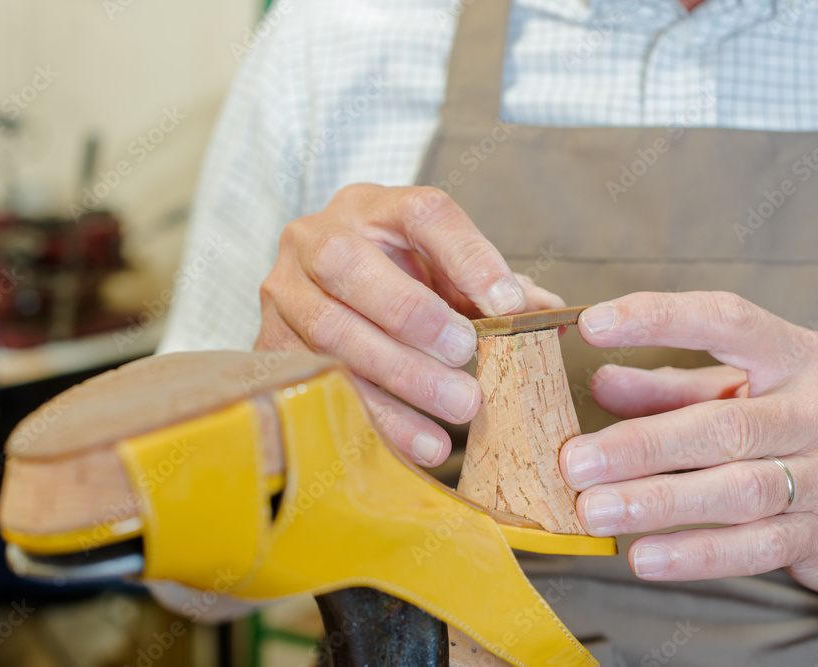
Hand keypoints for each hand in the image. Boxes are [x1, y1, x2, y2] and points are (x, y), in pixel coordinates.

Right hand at [256, 184, 562, 465]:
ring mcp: (284, 291)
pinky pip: (319, 384)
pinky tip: (423, 443)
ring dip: (399, 376)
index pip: (420, 213)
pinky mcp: (268, 345)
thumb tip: (549, 316)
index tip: (508, 302)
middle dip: (413, 315)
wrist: (315, 298)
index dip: (467, 255)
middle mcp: (315, 238)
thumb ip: (487, 289)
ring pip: (330, 331)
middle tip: (465, 355)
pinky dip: (375, 418)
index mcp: (371, 207)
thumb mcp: (439, 273)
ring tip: (459, 411)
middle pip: (350, 266)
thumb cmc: (394, 283)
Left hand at [559, 291, 817, 592]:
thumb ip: (671, 386)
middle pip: (722, 426)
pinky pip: (751, 548)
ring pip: (734, 490)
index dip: (657, 318)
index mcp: (797, 357)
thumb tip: (602, 382)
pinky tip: (643, 556)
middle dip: (641, 445)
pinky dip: (693, 555)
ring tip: (594, 510)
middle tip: (575, 461)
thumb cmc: (795, 429)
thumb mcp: (740, 391)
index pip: (726, 321)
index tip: (592, 324)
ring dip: (656, 503)